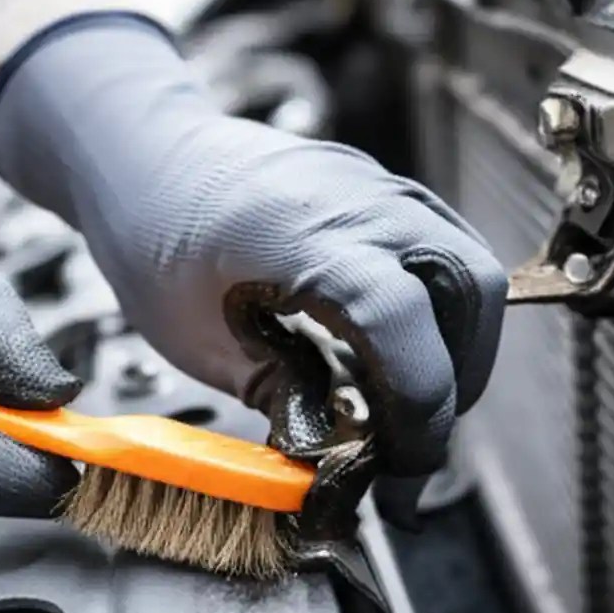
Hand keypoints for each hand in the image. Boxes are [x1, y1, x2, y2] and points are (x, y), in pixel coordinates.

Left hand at [0, 17, 505, 475]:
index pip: (399, 314)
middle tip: (415, 444)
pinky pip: (447, 251)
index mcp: (298, 232)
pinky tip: (402, 351)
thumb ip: (278, 397)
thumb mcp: (197, 341)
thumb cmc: (152, 232)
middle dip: (459, 381)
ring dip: (458, 347)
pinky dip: (443, 313)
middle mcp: (357, 197)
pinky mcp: (386, 192)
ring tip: (410, 404)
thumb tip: (338, 454)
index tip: (404, 461)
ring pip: (471, 269)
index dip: (418, 399)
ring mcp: (380, 186)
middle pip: (470, 288)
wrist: (143, 150)